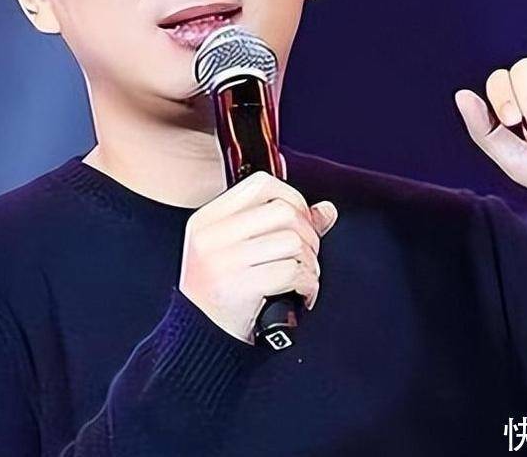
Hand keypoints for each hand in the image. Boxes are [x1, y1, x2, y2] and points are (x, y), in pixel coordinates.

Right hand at [179, 172, 338, 343]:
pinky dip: (309, 285)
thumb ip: (279, 226)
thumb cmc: (223, 294)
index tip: (300, 223)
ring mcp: (223, 261)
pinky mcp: (240, 288)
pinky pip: (294, 272)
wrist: (199, 342)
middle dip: (309, 234)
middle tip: (306, 256)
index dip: (292, 198)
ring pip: (293, 242)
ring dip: (310, 263)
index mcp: (207, 220)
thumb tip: (327, 210)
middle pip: (284, 211)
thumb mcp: (238, 252)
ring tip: (303, 277)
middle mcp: (212, 236)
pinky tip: (302, 295)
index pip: (261, 184)